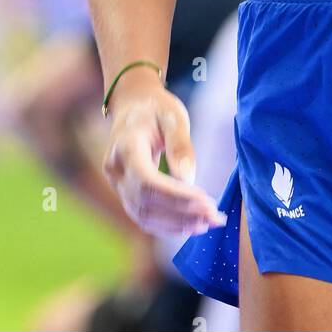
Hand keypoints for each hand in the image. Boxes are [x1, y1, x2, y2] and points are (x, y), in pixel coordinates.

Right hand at [102, 74, 226, 237]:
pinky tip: (192, 224)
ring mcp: (117, 184)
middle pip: (145, 204)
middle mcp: (116, 170)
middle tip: (214, 216)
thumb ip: (180, 146)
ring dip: (176, 224)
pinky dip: (168, 224)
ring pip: (143, 216)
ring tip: (208, 222)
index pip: (147, 182)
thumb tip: (189, 180)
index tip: (206, 201)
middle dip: (181, 214)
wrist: (133, 106)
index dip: (176, 197)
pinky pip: (144, 216)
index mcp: (125, 147)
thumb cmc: (155, 108)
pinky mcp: (125, 193)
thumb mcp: (173, 117)